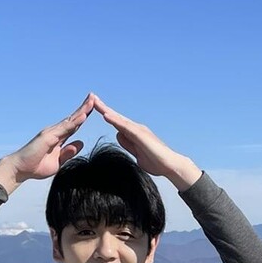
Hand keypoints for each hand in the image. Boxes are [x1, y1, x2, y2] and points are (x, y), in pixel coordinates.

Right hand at [0, 96, 93, 192]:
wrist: (21, 169)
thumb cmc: (36, 166)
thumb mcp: (58, 162)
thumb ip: (68, 153)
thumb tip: (80, 143)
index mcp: (59, 138)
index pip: (74, 125)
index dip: (84, 116)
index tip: (94, 107)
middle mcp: (55, 132)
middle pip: (73, 118)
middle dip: (84, 107)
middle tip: (94, 96)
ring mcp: (51, 133)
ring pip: (70, 120)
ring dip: (82, 110)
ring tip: (92, 100)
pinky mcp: (48, 137)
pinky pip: (64, 128)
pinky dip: (74, 122)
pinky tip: (83, 116)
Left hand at [88, 94, 202, 191]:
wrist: (170, 166)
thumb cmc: (156, 161)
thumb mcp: (136, 152)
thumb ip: (127, 143)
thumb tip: (118, 134)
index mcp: (133, 133)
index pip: (116, 122)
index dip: (105, 114)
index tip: (93, 107)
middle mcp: (135, 128)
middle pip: (116, 116)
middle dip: (103, 107)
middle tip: (91, 96)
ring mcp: (138, 130)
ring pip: (119, 119)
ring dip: (107, 110)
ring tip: (95, 101)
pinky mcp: (141, 135)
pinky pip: (125, 126)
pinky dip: (115, 120)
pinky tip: (106, 115)